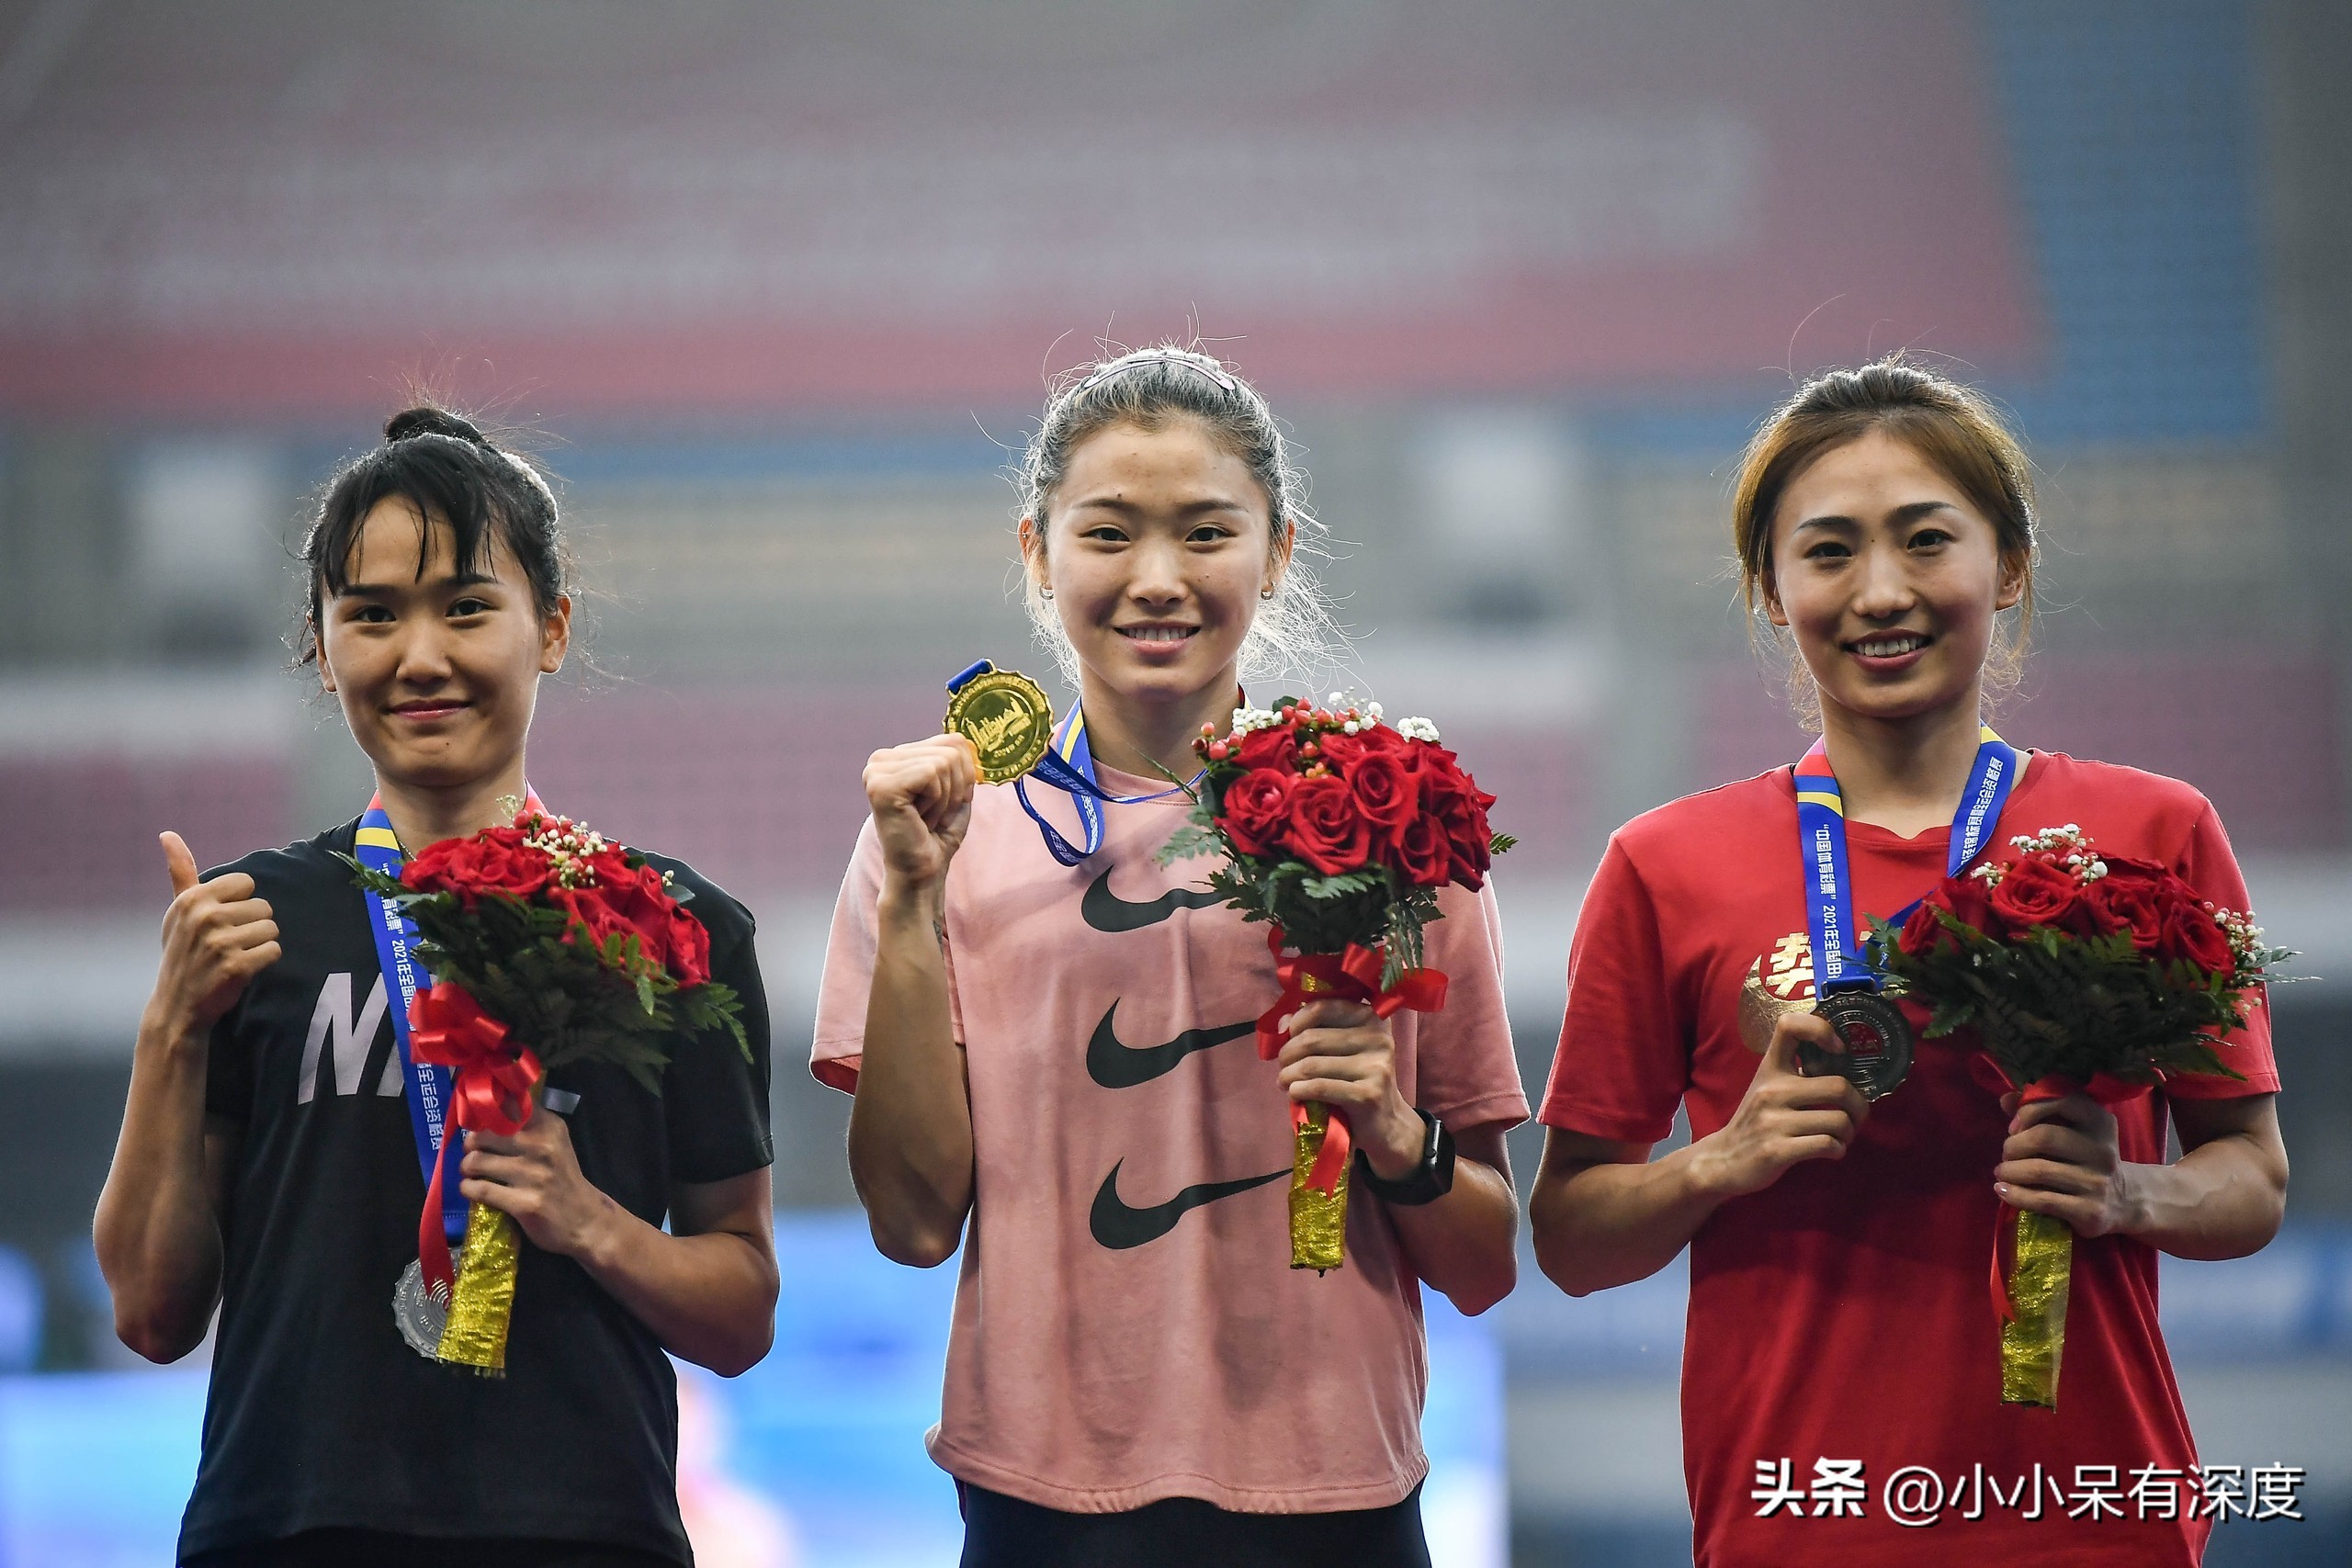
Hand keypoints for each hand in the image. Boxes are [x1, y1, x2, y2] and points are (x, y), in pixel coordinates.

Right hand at [146, 831, 280, 1040]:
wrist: (175, 1006)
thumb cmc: (181, 952)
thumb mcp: (178, 911)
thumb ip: (181, 872)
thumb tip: (168, 834)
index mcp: (193, 898)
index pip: (247, 883)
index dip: (240, 905)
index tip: (221, 922)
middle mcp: (205, 916)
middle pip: (264, 906)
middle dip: (252, 926)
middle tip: (227, 944)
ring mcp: (220, 941)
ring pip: (271, 928)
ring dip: (259, 945)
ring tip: (234, 956)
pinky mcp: (236, 965)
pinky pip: (274, 950)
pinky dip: (264, 961)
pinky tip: (242, 970)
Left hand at [459, 1101, 620, 1260]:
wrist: (585, 1220)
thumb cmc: (562, 1179)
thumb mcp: (554, 1143)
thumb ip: (527, 1126)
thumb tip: (485, 1116)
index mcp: (549, 1126)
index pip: (506, 1106)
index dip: (485, 1114)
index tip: (480, 1123)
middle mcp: (542, 1145)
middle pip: (483, 1134)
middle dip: (470, 1145)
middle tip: (472, 1153)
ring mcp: (533, 1175)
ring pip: (476, 1161)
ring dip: (467, 1168)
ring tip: (471, 1173)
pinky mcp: (524, 1203)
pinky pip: (480, 1189)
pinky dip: (468, 1189)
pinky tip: (472, 1190)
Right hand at [864, 735, 978, 896]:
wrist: (922, 872)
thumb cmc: (938, 835)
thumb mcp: (955, 789)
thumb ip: (959, 760)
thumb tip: (972, 739)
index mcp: (897, 756)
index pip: (953, 740)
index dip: (964, 776)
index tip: (945, 803)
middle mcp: (881, 758)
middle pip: (952, 750)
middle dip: (956, 788)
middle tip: (933, 814)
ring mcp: (877, 771)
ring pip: (944, 762)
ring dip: (945, 799)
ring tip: (925, 818)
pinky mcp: (881, 785)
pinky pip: (932, 774)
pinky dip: (937, 802)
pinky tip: (919, 819)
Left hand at [1274, 999, 1423, 1179]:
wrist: (1387, 1123)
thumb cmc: (1357, 1080)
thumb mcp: (1342, 1050)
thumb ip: (1315, 1030)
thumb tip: (1283, 1022)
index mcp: (1372, 1018)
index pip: (1323, 1007)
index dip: (1297, 1022)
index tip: (1287, 1037)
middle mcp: (1378, 1038)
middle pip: (1312, 1038)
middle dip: (1287, 1054)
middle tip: (1282, 1067)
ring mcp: (1376, 1067)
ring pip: (1311, 1065)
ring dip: (1287, 1075)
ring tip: (1284, 1082)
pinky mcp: (1368, 1095)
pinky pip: (1319, 1088)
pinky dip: (1298, 1090)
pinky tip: (1294, 1094)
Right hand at [1688, 1010, 1870, 1199]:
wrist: (1723, 1160)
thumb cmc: (1756, 1122)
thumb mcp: (1768, 1088)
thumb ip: (1798, 1074)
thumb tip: (1850, 1070)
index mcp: (1770, 1068)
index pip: (1790, 1026)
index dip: (1821, 1029)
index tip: (1839, 1050)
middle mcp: (1771, 1090)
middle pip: (1838, 1087)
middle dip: (1858, 1106)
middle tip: (1854, 1116)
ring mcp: (1772, 1121)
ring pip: (1839, 1121)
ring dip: (1849, 1133)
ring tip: (1840, 1137)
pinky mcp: (1777, 1151)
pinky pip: (1827, 1145)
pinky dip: (1838, 1150)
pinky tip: (1830, 1151)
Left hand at [1994, 1091, 2136, 1236]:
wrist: (2124, 1201)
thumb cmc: (2085, 1159)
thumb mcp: (2072, 1131)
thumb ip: (2039, 1112)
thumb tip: (2005, 1099)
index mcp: (2100, 1122)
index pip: (2061, 1102)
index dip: (2029, 1111)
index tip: (2014, 1127)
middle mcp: (2102, 1150)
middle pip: (2043, 1137)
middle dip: (2013, 1145)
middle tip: (2006, 1154)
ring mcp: (2098, 1182)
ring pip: (2039, 1170)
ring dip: (2009, 1171)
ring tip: (2003, 1173)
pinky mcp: (2090, 1211)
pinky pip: (2042, 1200)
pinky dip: (2015, 1195)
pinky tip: (2002, 1191)